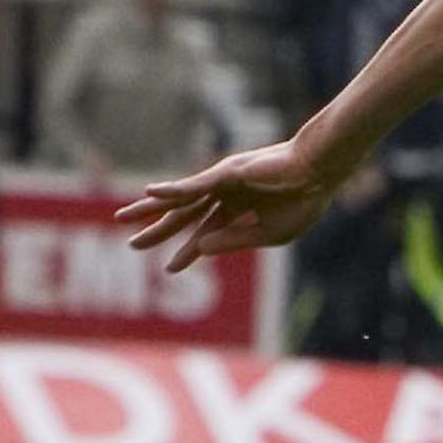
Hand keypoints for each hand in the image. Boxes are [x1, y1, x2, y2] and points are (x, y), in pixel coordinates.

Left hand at [115, 136, 349, 270]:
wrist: (319, 174)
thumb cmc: (304, 202)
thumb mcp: (268, 233)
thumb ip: (234, 241)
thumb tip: (201, 249)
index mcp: (241, 210)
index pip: (207, 232)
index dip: (189, 251)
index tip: (170, 269)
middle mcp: (226, 194)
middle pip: (185, 214)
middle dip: (160, 230)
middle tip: (133, 245)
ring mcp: (223, 182)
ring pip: (180, 198)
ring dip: (151, 208)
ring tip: (123, 217)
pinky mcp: (225, 173)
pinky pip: (194, 184)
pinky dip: (172, 189)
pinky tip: (151, 192)